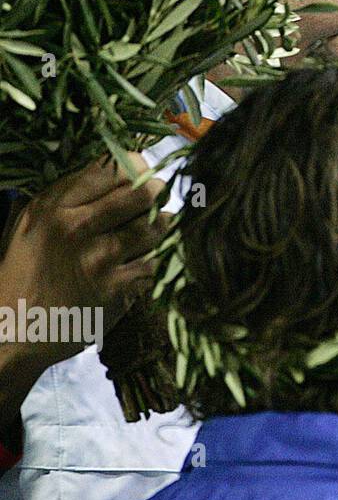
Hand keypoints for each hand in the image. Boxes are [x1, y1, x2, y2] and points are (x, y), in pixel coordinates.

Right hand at [0, 155, 166, 427]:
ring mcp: (99, 258)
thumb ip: (66, 197)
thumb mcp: (29, 225)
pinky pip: (155, 260)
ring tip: (158, 224)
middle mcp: (76, 227)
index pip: (111, 168)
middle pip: (141, 192)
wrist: (12, 333)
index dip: (134, 166)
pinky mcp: (117, 288)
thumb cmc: (22, 275)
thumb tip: (112, 166)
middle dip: (155, 191)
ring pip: (155, 225)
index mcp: (52, 207)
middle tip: (156, 194)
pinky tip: (148, 257)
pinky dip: (157, 257)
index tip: (140, 170)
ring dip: (161, 224)